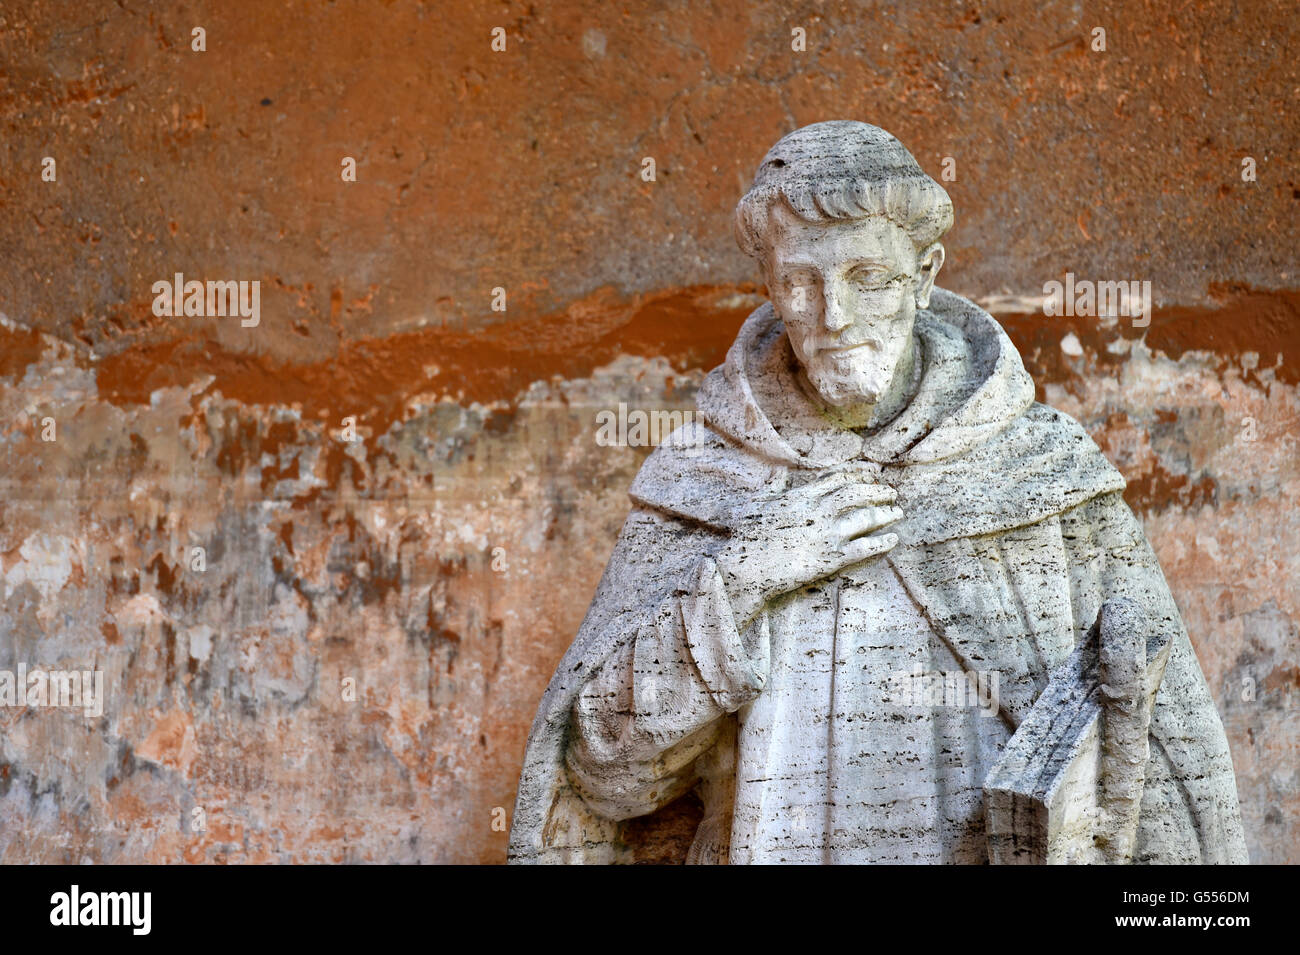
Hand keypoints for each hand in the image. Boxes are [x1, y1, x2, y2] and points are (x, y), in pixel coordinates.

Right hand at [714, 467, 901, 623]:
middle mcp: (818, 511)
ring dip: (885, 514)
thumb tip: (779, 472)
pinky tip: (893, 540)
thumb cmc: (748, 536)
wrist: (746, 568)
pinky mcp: (830, 558)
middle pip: (857, 494)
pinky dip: (881, 542)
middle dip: (878, 491)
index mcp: (803, 496)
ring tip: (898, 512)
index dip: (860, 473)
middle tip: (892, 492)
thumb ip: (773, 485)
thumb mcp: (758, 503)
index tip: (875, 471)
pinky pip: (864, 548)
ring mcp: (826, 535)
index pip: (838, 478)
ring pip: (865, 518)